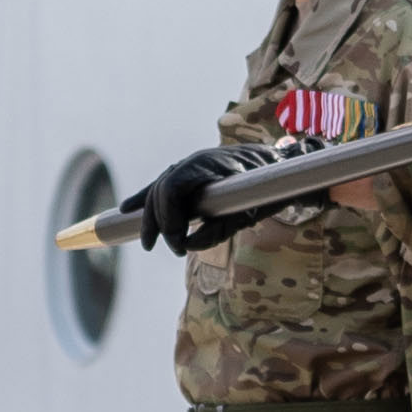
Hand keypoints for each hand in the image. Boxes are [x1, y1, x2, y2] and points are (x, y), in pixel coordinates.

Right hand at [127, 143, 286, 256]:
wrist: (283, 167)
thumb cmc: (270, 188)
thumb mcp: (249, 213)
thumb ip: (218, 229)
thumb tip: (187, 244)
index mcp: (208, 165)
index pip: (171, 187)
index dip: (167, 217)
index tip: (177, 244)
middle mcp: (196, 161)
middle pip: (161, 191)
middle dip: (159, 223)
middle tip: (172, 249)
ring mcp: (192, 165)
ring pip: (160, 189)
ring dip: (153, 217)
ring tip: (149, 242)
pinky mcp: (193, 173)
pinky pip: (165, 186)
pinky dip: (149, 199)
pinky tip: (128, 209)